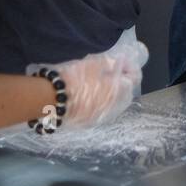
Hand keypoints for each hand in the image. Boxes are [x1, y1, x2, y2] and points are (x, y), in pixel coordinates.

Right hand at [27, 30, 146, 128]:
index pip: (134, 79)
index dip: (130, 68)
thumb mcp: (93, 64)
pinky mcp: (90, 124)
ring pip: (115, 105)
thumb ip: (110, 63)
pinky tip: (93, 97)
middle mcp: (115, 107)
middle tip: (113, 72)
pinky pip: (103, 112)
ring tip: (103, 84)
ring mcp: (103, 118)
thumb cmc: (74, 78)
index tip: (123, 61)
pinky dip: (102, 103)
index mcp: (119, 91)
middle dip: (123, 82)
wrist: (51, 100)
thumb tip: (120, 62)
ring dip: (114, 94)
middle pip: (127, 94)